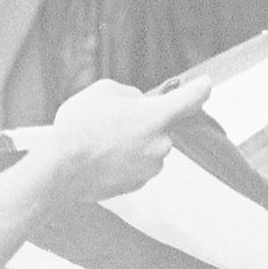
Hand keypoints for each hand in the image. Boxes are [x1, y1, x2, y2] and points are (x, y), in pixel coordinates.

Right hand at [34, 75, 217, 203]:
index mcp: (155, 116)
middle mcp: (159, 143)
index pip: (189, 99)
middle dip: (144, 122)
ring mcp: (150, 167)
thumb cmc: (79, 125)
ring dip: (134, 142)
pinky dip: (125, 160)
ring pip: (149, 148)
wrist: (60, 168)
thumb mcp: (104, 91)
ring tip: (102, 141)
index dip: (200, 89)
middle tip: (114, 120)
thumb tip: (139, 105)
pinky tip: (101, 158)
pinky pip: (138, 166)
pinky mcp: (138, 184)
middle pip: (161, 127)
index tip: (206, 85)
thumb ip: (130, 95)